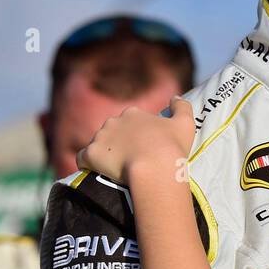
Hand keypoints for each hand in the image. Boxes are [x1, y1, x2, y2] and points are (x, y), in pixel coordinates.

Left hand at [77, 97, 196, 184]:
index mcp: (133, 113)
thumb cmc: (171, 146)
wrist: (155, 167)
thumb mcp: (185, 123)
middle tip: (130, 159)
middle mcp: (113, 121)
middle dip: (118, 142)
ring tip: (115, 168)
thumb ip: (182, 106)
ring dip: (104, 153)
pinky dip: (87, 164)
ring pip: (98, 144)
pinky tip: (96, 171)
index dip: (136, 135)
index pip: (130, 121)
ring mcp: (100, 137)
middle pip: (112, 131)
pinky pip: (82, 158)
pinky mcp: (90, 154)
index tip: (143, 147)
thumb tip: (174, 97)